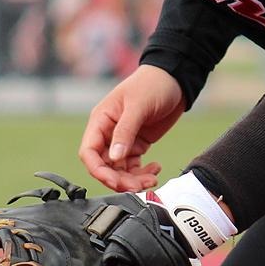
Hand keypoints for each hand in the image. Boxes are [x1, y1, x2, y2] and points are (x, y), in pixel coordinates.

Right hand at [79, 64, 185, 192]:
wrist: (176, 79)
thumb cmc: (153, 84)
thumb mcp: (138, 106)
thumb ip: (125, 132)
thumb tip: (114, 158)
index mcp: (101, 120)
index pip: (89, 152)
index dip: (98, 171)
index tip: (114, 182)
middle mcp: (108, 132)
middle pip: (105, 166)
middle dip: (120, 179)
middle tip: (139, 186)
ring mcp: (123, 140)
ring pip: (120, 170)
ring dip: (133, 180)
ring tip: (151, 179)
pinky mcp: (137, 143)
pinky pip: (134, 166)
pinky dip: (143, 173)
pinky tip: (156, 168)